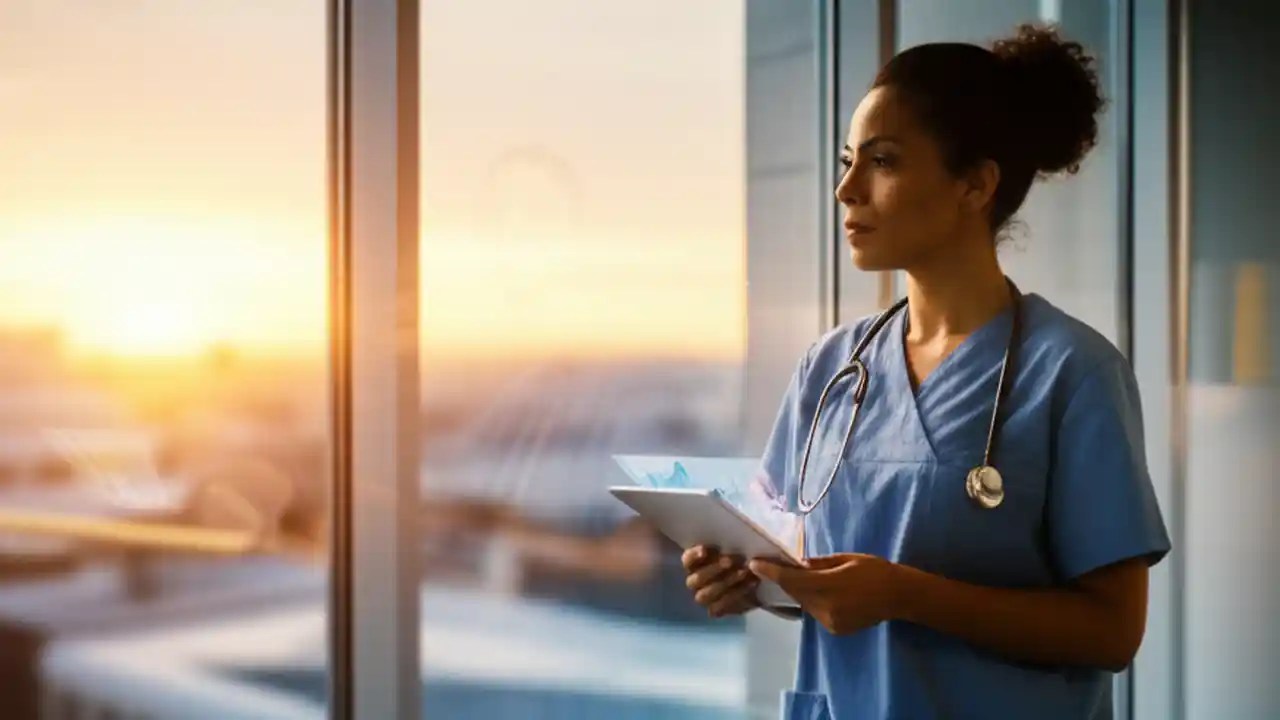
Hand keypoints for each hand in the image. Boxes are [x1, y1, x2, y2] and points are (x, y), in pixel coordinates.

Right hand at [682, 545, 760, 617]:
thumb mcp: (738, 546)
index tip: (704, 550)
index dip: (693, 556)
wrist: (759, 577)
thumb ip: (730, 545)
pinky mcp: (715, 609)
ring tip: (744, 572)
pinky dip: (735, 596)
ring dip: (725, 583)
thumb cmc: (741, 557)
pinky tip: (750, 585)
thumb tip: (730, 540)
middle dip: (713, 569)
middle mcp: (695, 581)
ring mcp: (704, 597)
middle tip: (730, 561)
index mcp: (695, 563)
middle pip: (696, 579)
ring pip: (705, 595)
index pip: (687, 560)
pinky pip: (718, 608)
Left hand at [748, 553, 899, 634]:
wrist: (899, 596)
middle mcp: (826, 607)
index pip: (791, 579)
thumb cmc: (874, 570)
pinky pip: (816, 612)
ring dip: (801, 591)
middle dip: (785, 579)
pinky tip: (824, 592)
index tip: (754, 564)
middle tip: (773, 565)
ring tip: (804, 578)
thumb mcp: (845, 558)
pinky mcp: (835, 629)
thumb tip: (797, 564)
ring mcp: (830, 621)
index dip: (770, 571)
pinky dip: (814, 601)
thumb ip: (819, 563)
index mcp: (829, 585)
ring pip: (804, 603)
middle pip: (795, 592)